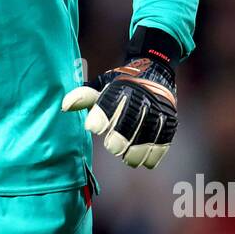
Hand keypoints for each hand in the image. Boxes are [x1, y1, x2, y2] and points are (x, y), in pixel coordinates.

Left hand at [62, 44, 177, 168]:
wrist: (154, 70)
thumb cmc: (120, 85)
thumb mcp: (102, 85)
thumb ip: (84, 96)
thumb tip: (65, 106)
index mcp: (121, 87)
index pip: (110, 102)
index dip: (101, 115)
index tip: (93, 128)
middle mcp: (141, 96)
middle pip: (132, 118)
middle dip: (122, 135)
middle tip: (113, 148)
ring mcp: (157, 108)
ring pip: (150, 131)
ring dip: (140, 148)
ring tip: (128, 159)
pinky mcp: (169, 118)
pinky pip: (165, 137)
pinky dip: (157, 152)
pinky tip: (147, 162)